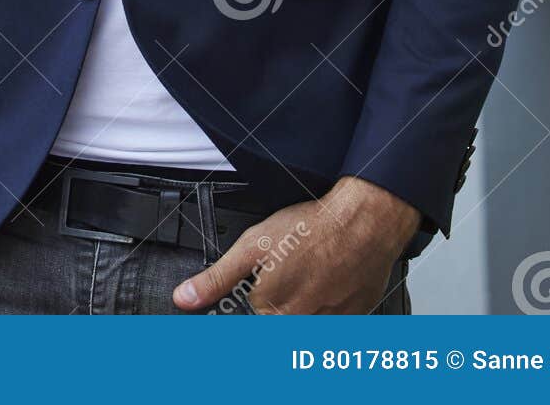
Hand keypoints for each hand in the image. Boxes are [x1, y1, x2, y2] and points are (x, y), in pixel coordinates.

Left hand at [172, 176, 420, 314]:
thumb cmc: (313, 229)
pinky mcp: (353, 321)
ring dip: (303, 307)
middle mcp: (299, 326)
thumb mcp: (253, 245)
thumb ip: (218, 277)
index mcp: (271, 312)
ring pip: (304, 324)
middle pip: (277, 322)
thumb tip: (184, 299)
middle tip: (293, 272)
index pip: (249, 319)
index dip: (253, 298)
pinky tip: (330, 282)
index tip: (266, 286)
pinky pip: (333, 324)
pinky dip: (328, 308)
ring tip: (311, 275)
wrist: (364, 222)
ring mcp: (329, 327)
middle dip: (278, 302)